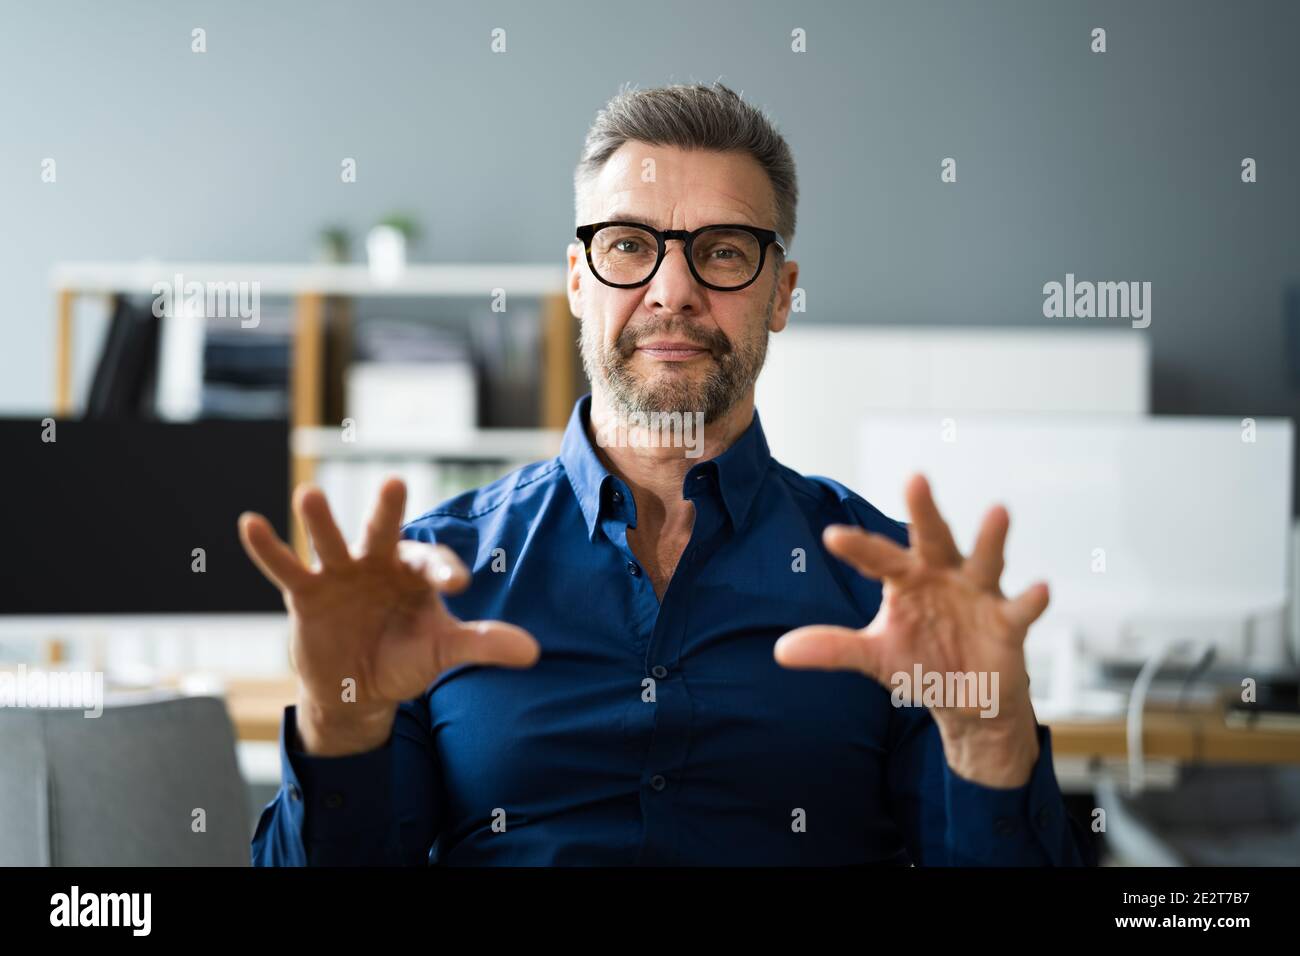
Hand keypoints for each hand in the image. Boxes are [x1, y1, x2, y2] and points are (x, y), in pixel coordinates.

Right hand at [238, 477, 538, 754]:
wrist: (359, 689)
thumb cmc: (408, 658)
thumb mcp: (444, 653)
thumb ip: (483, 645)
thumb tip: (534, 653)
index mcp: (416, 573)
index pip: (433, 563)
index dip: (443, 569)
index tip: (457, 583)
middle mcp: (378, 563)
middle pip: (384, 531)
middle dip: (387, 509)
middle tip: (394, 482)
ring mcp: (340, 574)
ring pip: (331, 541)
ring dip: (321, 521)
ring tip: (310, 493)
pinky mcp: (306, 594)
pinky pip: (286, 567)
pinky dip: (267, 548)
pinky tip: (249, 523)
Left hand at [774, 474, 1047, 786]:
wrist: (967, 699)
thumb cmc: (919, 663)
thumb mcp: (873, 656)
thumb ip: (833, 648)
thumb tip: (780, 651)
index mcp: (907, 580)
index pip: (878, 558)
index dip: (858, 548)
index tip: (832, 536)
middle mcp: (943, 576)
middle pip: (933, 538)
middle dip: (925, 511)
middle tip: (914, 478)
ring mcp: (978, 595)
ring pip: (984, 560)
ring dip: (991, 538)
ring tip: (998, 510)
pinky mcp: (1008, 623)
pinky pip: (1022, 609)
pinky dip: (1032, 600)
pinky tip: (1041, 588)